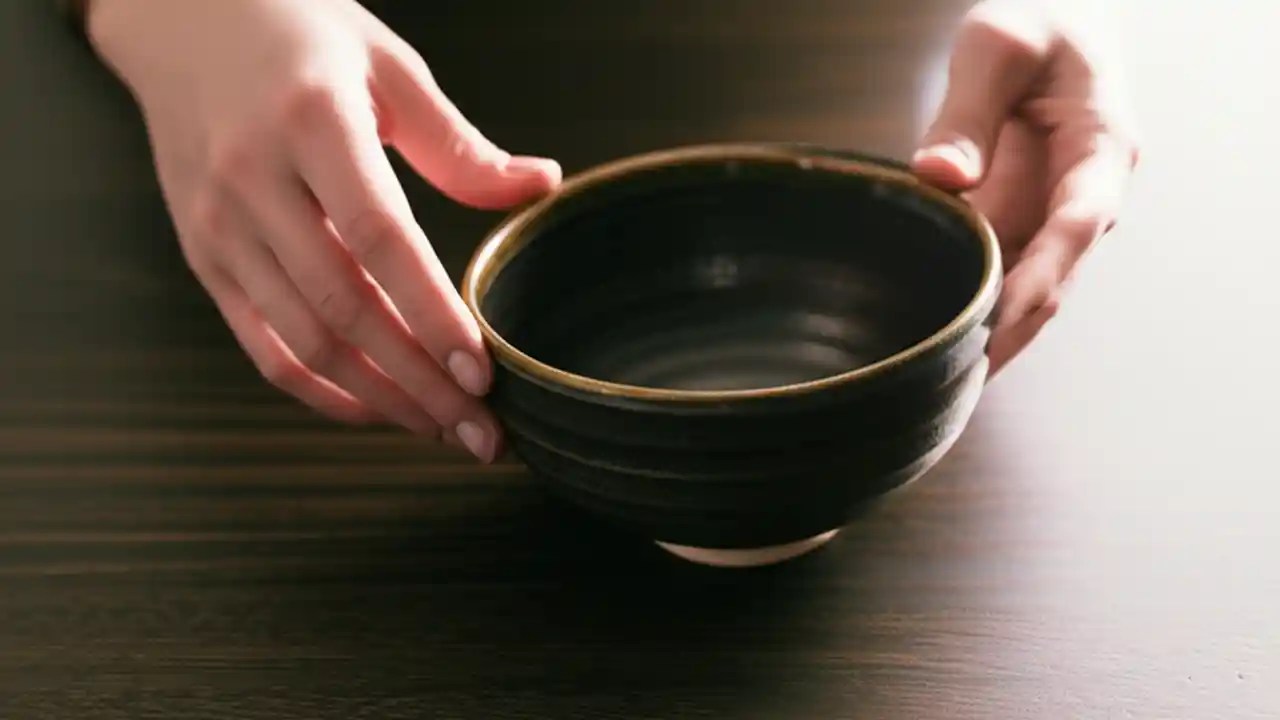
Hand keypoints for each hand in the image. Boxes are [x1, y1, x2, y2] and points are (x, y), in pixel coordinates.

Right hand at [85, 0, 560, 460]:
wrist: (180, 17)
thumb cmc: (299, 34)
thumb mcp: (389, 66)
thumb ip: (459, 143)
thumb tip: (540, 184)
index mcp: (312, 122)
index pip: (381, 240)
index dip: (433, 314)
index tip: (483, 373)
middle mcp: (253, 180)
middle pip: (344, 308)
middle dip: (420, 383)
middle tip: (482, 431)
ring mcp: (218, 224)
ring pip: (302, 340)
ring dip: (378, 398)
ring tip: (442, 429)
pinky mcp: (203, 255)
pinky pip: (261, 344)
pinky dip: (320, 390)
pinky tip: (375, 409)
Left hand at [912, 0, 1138, 375]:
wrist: (1049, 28)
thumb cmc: (1032, 25)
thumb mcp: (997, 46)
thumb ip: (967, 110)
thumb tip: (938, 177)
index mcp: (1101, 149)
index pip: (1078, 223)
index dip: (1043, 273)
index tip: (1002, 315)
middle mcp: (1086, 194)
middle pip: (1058, 276)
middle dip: (1015, 329)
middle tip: (964, 377)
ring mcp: (1054, 215)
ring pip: (1031, 290)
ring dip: (996, 336)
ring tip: (946, 385)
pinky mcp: (1021, 223)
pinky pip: (1002, 277)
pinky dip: (975, 314)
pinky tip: (939, 352)